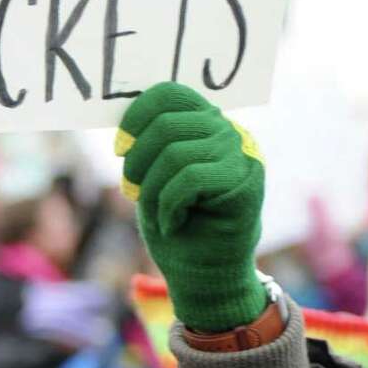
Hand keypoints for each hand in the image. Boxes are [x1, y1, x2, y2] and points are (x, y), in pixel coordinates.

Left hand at [114, 82, 264, 331]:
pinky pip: (188, 179)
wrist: (203, 274)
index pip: (169, 94)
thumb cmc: (176, 223)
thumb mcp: (152, 176)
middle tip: (132, 191)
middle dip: (137, 162)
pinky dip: (168, 205)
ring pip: (174, 154)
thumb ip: (149, 144)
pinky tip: (172, 222)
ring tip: (158, 212)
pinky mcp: (247, 181)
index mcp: (204, 123)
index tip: (120, 148)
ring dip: (152, 190)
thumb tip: (123, 122)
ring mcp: (241, 154)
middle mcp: (228, 131)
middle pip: (166, 124)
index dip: (136, 117)